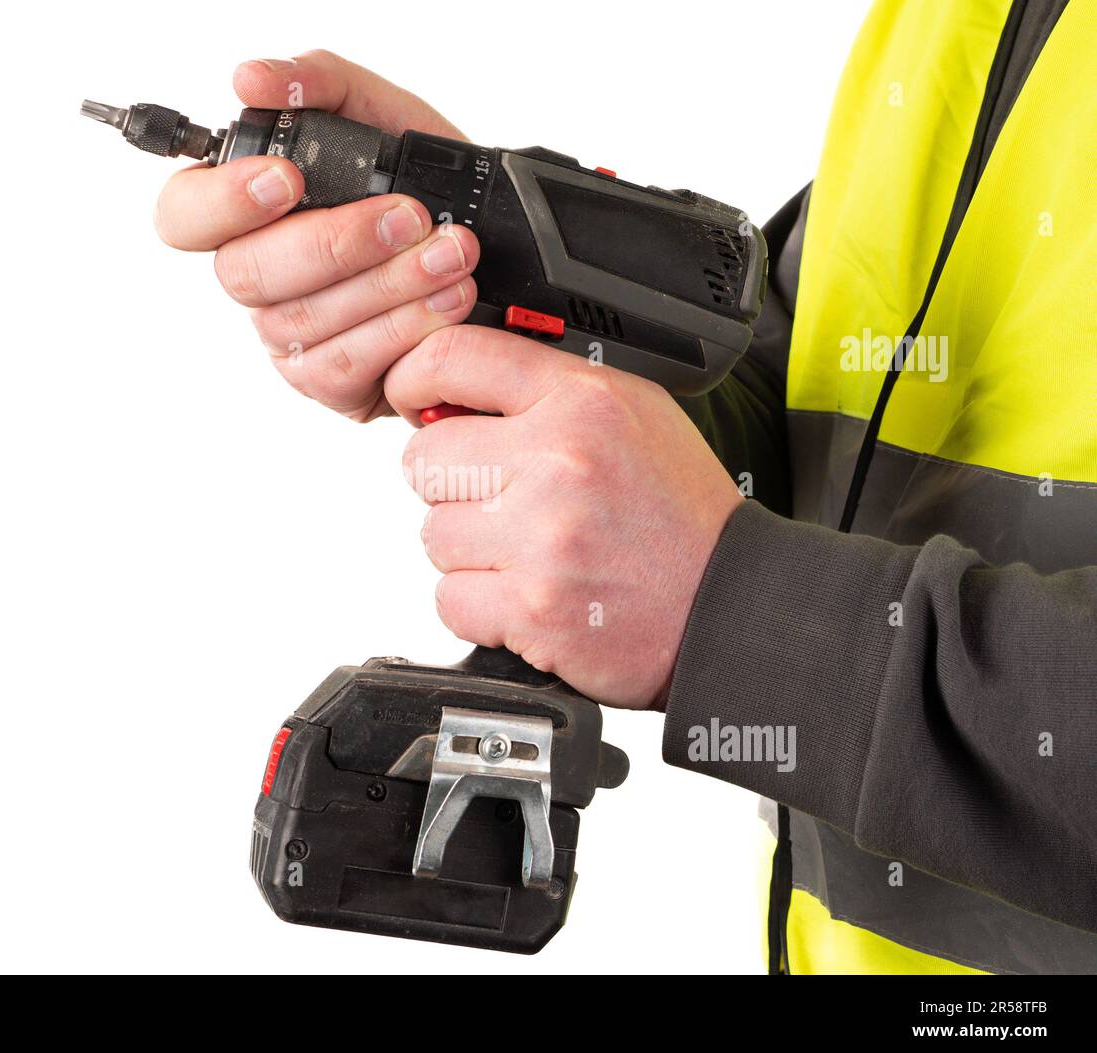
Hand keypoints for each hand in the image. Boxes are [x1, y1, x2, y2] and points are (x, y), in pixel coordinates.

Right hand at [153, 51, 479, 420]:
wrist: (500, 254)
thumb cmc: (426, 188)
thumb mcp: (384, 116)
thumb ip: (319, 84)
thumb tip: (251, 78)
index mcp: (248, 211)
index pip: (184, 215)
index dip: (224, 202)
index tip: (287, 178)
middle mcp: (258, 276)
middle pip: (247, 274)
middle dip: (337, 242)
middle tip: (409, 216)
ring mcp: (288, 338)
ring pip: (306, 321)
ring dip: (389, 284)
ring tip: (453, 254)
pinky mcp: (328, 384)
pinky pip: (346, 364)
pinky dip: (405, 329)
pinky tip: (448, 300)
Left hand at [384, 326, 742, 708]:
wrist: (730, 604)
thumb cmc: (679, 515)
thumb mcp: (632, 416)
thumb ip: (544, 395)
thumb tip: (447, 397)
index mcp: (583, 401)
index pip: (453, 357)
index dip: (412, 377)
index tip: (410, 398)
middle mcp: (559, 461)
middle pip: (423, 459)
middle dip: (449, 484)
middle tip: (498, 501)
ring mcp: (543, 538)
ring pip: (433, 534)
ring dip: (468, 551)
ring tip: (528, 553)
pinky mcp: (532, 607)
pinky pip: (449, 599)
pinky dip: (479, 606)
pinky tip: (527, 594)